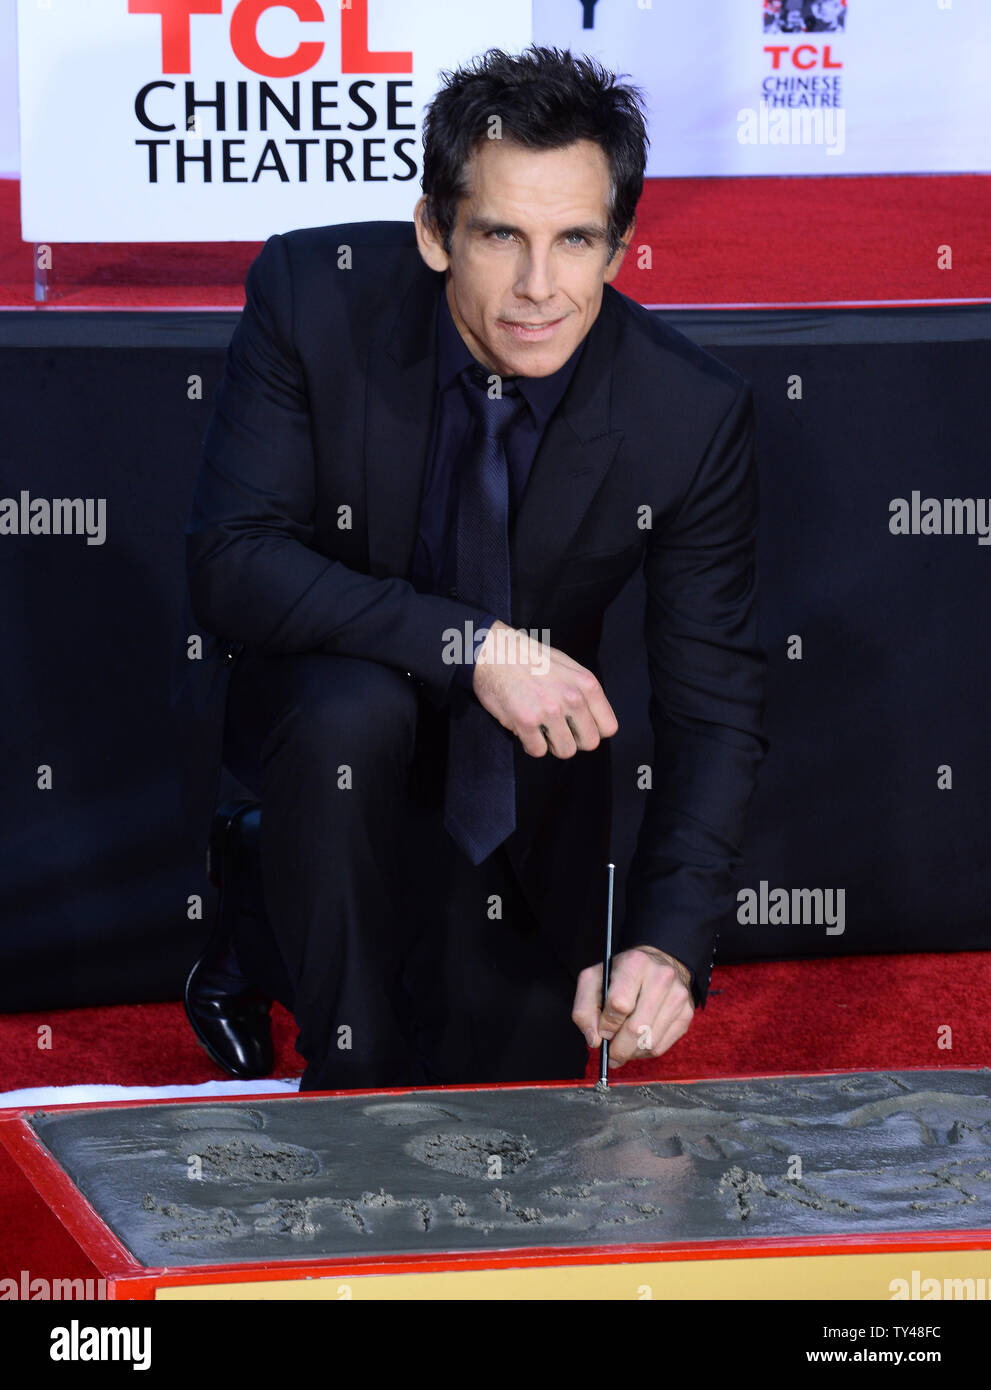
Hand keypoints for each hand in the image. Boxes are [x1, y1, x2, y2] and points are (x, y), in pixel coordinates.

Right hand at [471, 621, 618, 756]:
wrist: (494, 651)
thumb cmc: (530, 658)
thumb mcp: (567, 666)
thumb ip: (584, 691)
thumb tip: (594, 718)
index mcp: (586, 684)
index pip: (608, 727)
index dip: (593, 730)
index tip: (578, 726)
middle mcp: (572, 698)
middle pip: (589, 743)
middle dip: (573, 740)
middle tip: (557, 728)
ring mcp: (549, 710)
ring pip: (565, 751)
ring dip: (552, 744)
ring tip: (540, 727)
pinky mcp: (526, 721)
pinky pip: (538, 751)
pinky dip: (530, 743)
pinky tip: (524, 726)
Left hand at [572, 946, 694, 1067]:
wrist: (657, 963)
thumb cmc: (620, 974)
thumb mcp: (594, 980)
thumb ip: (584, 1009)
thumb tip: (594, 1040)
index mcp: (635, 963)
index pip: (619, 1005)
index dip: (607, 1024)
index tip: (602, 1031)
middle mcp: (661, 977)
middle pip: (637, 1028)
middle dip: (618, 1048)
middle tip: (610, 1053)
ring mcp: (678, 996)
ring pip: (650, 1042)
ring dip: (631, 1052)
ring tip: (622, 1046)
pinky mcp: (687, 1013)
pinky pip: (662, 1047)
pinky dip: (645, 1052)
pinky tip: (637, 1043)